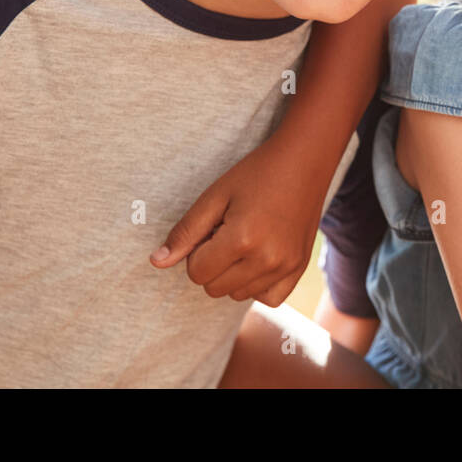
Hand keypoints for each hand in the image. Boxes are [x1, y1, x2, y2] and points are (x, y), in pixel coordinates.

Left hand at [150, 137, 324, 306]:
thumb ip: (185, 232)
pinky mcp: (300, 269)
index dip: (197, 250)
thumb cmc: (256, 174)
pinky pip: (268, 299)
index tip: (213, 227)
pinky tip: (259, 259)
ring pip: (237, 295)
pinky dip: (257, 285)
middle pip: (213, 288)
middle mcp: (266, 259)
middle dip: (212, 263)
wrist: (304, 162)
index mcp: (242, 239)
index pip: (196, 272)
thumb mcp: (215, 196)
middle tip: (228, 231)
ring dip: (233, 274)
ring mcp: (286, 267)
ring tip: (246, 240)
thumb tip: (157, 262)